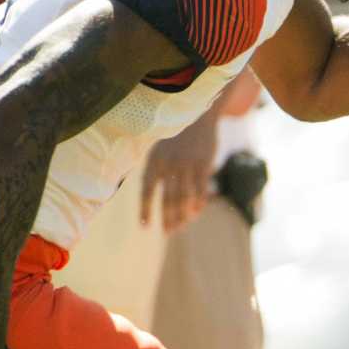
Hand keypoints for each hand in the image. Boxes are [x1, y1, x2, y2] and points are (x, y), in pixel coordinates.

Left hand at [140, 112, 218, 231]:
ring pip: (184, 198)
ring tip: (181, 226)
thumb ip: (156, 172)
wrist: (197, 116)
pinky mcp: (203, 165)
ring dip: (183, 215)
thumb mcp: (159, 149)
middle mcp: (169, 165)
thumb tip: (153, 198)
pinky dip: (198, 203)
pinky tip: (196, 212)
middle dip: (167, 218)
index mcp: (154, 162)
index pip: (147, 191)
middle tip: (168, 232)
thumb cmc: (176, 136)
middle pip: (167, 199)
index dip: (145, 210)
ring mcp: (187, 165)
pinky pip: (200, 190)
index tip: (144, 227)